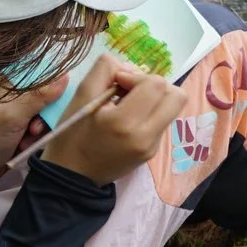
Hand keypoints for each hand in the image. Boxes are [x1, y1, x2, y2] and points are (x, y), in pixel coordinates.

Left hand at [0, 67, 71, 186]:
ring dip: (42, 129)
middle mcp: (20, 93)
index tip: (54, 104)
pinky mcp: (26, 126)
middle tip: (34, 128)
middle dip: (47, 114)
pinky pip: (44, 127)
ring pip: (49, 113)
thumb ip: (38, 96)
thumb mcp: (13, 116)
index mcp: (13, 82)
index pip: (44, 72)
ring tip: (28, 139)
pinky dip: (38, 137)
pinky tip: (26, 145)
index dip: (55, 86)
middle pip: (50, 94)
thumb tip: (65, 76)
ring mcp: (24, 111)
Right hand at [40, 54, 180, 185]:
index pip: (156, 84)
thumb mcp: (81, 96)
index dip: (137, 76)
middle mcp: (146, 137)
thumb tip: (131, 68)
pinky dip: (150, 113)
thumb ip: (105, 70)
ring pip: (172, 108)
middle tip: (130, 90)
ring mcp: (152, 147)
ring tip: (128, 103)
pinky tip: (128, 118)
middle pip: (176, 96)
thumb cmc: (71, 135)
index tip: (118, 82)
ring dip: (154, 98)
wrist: (71, 178)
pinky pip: (162, 121)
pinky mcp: (152, 152)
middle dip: (154, 85)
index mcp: (125, 123)